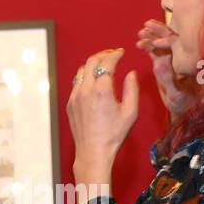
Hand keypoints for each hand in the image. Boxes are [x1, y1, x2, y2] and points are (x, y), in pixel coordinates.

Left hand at [66, 47, 138, 180]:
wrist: (93, 151)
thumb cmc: (114, 135)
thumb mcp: (130, 112)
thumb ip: (132, 89)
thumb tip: (131, 73)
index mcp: (102, 90)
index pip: (107, 62)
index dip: (115, 54)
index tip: (121, 52)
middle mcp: (86, 90)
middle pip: (91, 61)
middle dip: (103, 54)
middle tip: (112, 54)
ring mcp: (75, 96)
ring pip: (81, 70)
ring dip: (92, 64)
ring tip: (102, 64)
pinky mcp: (70, 103)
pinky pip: (76, 83)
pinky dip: (85, 76)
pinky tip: (93, 80)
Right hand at [136, 19, 198, 122]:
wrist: (182, 106)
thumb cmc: (184, 102)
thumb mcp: (176, 93)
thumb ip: (168, 79)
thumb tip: (157, 64)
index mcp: (188, 61)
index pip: (179, 45)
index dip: (167, 40)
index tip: (156, 40)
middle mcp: (181, 56)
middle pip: (171, 38)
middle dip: (158, 31)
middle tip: (147, 26)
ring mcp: (171, 57)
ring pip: (162, 41)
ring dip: (152, 35)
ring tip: (141, 32)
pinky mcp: (162, 60)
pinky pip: (155, 49)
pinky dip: (148, 45)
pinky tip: (139, 42)